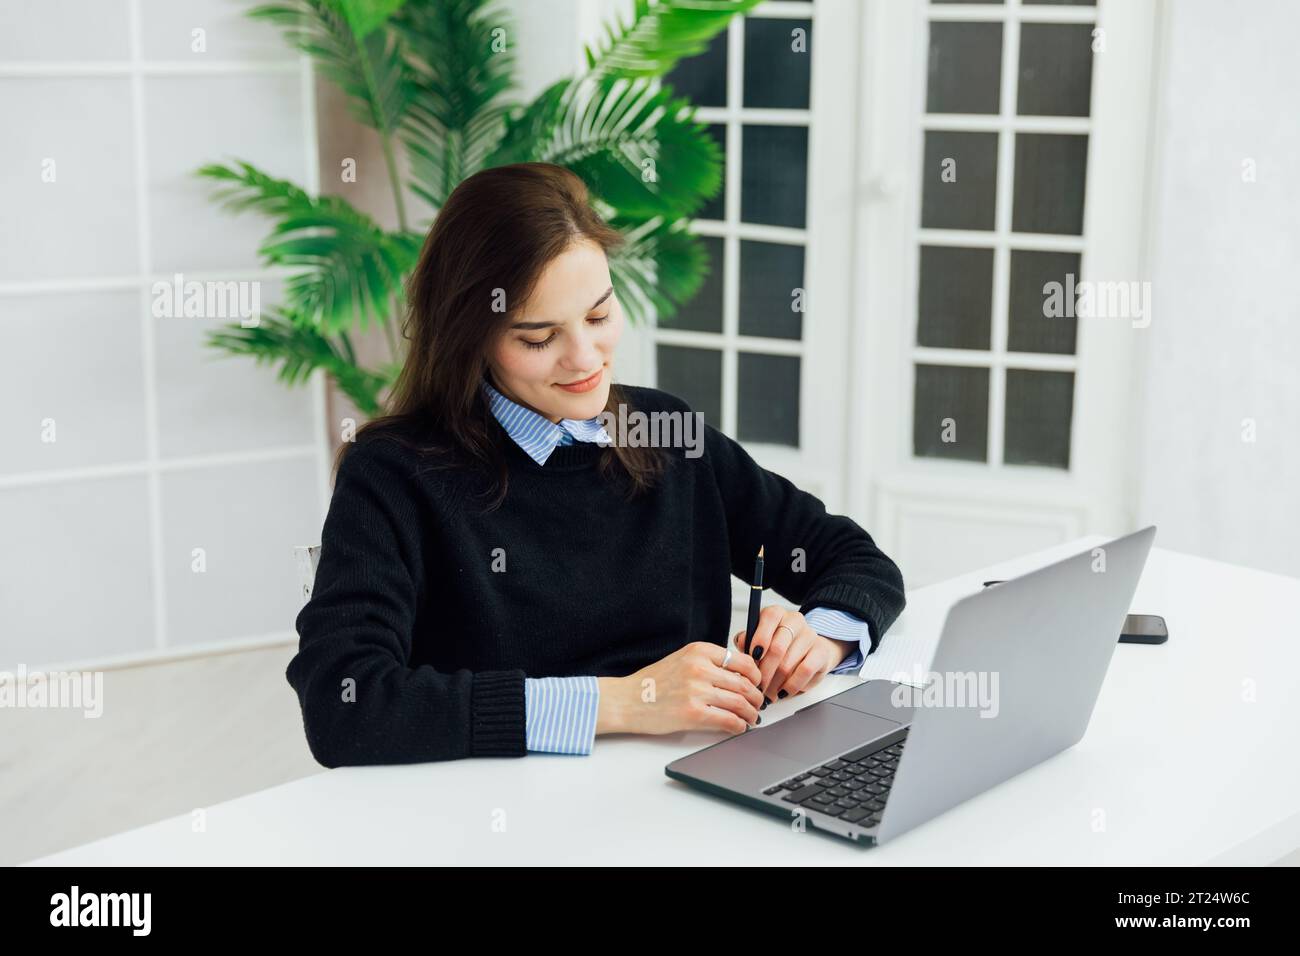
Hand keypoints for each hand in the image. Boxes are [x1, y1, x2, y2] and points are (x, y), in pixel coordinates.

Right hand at [597, 641, 763, 735]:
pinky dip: (739, 726)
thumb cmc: (652, 683)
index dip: (755, 675)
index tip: (756, 683)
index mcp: (698, 651)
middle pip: (744, 683)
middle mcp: (699, 668)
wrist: (627, 700)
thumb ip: (708, 663)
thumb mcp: (681, 660)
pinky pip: (728, 720)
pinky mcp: (693, 713)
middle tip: (757, 704)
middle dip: (755, 697)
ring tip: (750, 718)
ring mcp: (696, 691)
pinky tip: (739, 727)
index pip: (742, 661)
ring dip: (750, 713)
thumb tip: (739, 676)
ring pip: (740, 702)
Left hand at [732, 606, 842, 702]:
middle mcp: (794, 620)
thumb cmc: (779, 647)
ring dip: (776, 683)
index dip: (759, 638)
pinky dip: (792, 685)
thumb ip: (747, 640)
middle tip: (758, 686)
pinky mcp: (821, 652)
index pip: (769, 617)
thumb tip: (741, 643)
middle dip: (764, 671)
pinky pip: (805, 671)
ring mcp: (810, 635)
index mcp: (776, 614)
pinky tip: (784, 691)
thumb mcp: (760, 641)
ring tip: (769, 692)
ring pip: (788, 663)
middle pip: (777, 647)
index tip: (753, 658)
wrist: (810, 652)